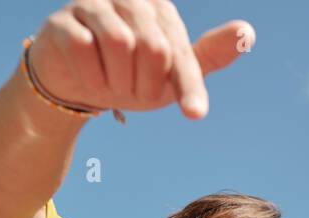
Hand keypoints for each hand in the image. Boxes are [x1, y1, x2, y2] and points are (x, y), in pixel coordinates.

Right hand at [28, 0, 254, 119]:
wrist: (77, 87)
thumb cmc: (131, 77)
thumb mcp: (173, 74)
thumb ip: (208, 55)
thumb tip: (247, 31)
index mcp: (159, 9)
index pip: (181, 51)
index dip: (188, 86)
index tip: (195, 115)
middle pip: (154, 48)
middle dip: (145, 85)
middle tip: (132, 91)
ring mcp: (92, 4)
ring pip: (120, 44)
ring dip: (118, 81)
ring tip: (111, 83)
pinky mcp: (62, 21)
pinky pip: (83, 49)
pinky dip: (91, 77)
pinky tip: (88, 77)